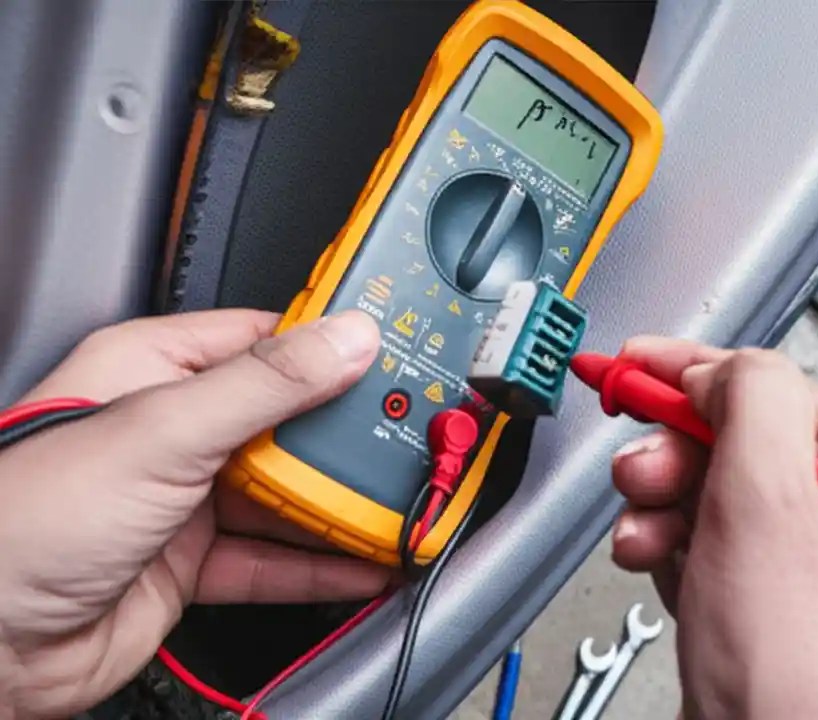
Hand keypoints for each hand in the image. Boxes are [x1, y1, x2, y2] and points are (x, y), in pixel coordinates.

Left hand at [0, 309, 387, 717]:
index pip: (265, 338)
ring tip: (397, 501)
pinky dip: (320, 564)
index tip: (393, 349)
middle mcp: (171, 427)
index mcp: (151, 368)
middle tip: (409, 434)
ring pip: (284, 491)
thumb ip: (264, 386)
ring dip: (339, 503)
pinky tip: (361, 561)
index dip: (330, 343)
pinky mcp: (191, 562)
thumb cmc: (21, 523)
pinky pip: (272, 558)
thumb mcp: (162, 431)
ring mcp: (183, 497)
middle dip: (346, 434)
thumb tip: (345, 340)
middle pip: (286, 418)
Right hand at [608, 338, 817, 719]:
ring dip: (662, 503)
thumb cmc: (806, 675)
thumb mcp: (772, 499)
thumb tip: (719, 365)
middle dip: (675, 451)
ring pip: (710, 495)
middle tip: (638, 462)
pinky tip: (653, 563)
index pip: (777, 390)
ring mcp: (802, 571)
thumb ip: (750, 402)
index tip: (632, 363)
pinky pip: (702, 548)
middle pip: (738, 442)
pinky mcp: (760, 611)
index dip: (696, 371)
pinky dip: (667, 547)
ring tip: (643, 529)